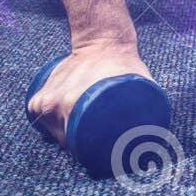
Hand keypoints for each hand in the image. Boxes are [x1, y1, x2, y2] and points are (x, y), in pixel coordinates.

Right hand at [27, 40, 152, 145]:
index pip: (76, 146)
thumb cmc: (124, 64)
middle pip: (65, 141)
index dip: (89, 154)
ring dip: (67, 137)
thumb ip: (149, 109)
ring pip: (54, 134)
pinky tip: (68, 125)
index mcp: (70, 104)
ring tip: (86, 132)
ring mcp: (42, 102)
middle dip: (80, 148)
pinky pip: (43, 123)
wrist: (101, 40)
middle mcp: (52, 105)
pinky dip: (55, 127)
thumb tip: (158, 138)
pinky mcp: (37, 98)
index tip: (102, 154)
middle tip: (98, 144)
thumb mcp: (141, 85)